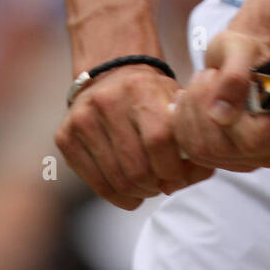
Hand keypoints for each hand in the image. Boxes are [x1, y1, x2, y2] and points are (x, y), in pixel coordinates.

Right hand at [55, 64, 213, 210]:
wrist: (110, 73)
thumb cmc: (151, 94)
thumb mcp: (174, 99)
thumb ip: (191, 132)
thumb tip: (205, 171)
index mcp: (140, 87)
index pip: (159, 140)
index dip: (173, 168)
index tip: (179, 176)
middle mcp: (107, 100)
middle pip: (136, 165)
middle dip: (156, 185)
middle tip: (164, 186)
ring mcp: (82, 118)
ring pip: (116, 178)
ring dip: (138, 192)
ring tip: (149, 188)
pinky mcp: (65, 135)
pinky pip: (93, 181)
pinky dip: (116, 196)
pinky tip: (130, 193)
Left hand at [171, 29, 269, 172]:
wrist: (240, 60)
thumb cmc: (247, 51)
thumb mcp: (241, 48)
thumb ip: (234, 76)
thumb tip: (221, 115)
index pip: (254, 139)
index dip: (227, 117)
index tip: (219, 81)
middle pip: (225, 147)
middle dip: (202, 107)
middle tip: (207, 76)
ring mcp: (255, 158)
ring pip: (206, 151)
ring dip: (191, 113)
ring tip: (201, 85)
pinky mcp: (231, 162)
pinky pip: (195, 153)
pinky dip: (184, 124)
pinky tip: (192, 103)